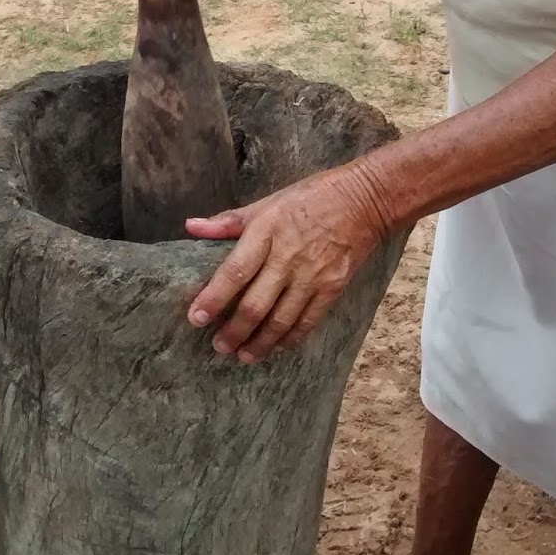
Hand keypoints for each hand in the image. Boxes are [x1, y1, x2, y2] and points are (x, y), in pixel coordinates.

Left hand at [185, 166, 386, 363]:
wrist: (364, 200)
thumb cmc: (311, 198)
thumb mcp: (268, 202)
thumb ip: (228, 221)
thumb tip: (191, 227)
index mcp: (267, 232)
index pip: (235, 271)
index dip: (213, 298)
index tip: (195, 318)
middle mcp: (288, 257)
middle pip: (255, 304)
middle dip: (233, 331)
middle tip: (218, 346)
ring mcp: (312, 276)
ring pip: (280, 320)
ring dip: (259, 343)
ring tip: (242, 356)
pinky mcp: (333, 288)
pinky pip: (307, 321)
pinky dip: (289, 339)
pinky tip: (275, 348)